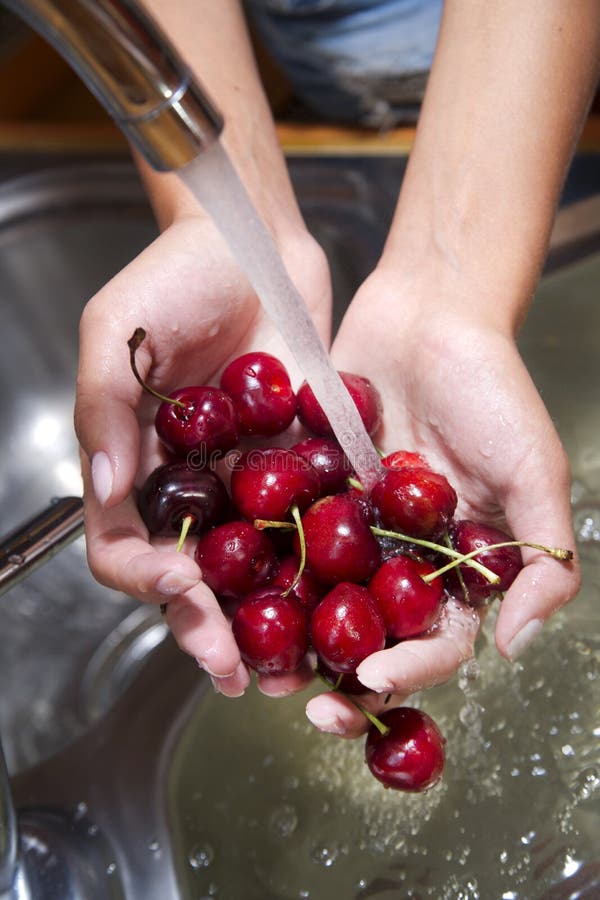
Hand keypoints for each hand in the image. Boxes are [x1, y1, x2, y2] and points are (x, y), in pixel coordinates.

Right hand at [75, 212, 330, 695]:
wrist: (255, 240)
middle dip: (204, 626)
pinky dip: (314, 566)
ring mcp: (245, 480)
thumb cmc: (175, 273)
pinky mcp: (297, 466)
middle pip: (188, 577)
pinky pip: (303, 525)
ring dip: (261, 620)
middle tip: (233, 668)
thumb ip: (103, 409)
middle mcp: (189, 485)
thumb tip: (105, 492)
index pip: (122, 547)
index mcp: (135, 463)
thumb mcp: (116, 330)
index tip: (179, 586)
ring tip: (284, 664)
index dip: (143, 579)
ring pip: (249, 569)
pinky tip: (336, 600)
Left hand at [305, 265, 579, 736]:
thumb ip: (542, 559)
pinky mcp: (312, 490)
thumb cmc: (493, 388)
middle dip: (340, 676)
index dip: (408, 669)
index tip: (371, 679)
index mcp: (456, 565)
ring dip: (293, 638)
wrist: (429, 313)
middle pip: (371, 634)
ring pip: (320, 599)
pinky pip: (286, 537)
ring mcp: (354, 526)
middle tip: (304, 703)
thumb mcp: (534, 471)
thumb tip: (518, 645)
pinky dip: (263, 569)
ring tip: (259, 665)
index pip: (436, 639)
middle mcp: (402, 556)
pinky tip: (233, 593)